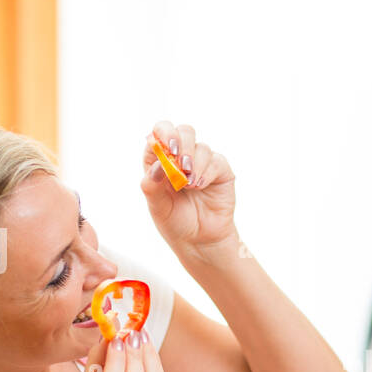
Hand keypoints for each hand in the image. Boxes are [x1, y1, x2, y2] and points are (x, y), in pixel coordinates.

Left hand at [140, 121, 236, 252]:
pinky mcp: (220, 171)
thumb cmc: (175, 222)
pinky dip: (207, 172)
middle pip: (183, 131)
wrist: (200, 241)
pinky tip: (200, 186)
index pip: (159, 134)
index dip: (163, 134)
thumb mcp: (157, 206)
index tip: (167, 149)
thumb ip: (151, 185)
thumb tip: (158, 164)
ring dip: (195, 164)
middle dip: (182, 143)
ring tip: (190, 185)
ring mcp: (202, 163)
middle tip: (181, 163)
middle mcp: (181, 157)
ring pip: (201, 147)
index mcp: (160, 160)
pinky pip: (216, 161)